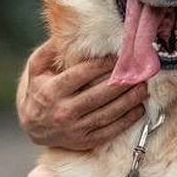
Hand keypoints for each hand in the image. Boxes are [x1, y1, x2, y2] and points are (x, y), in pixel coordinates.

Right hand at [18, 42, 147, 149]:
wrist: (33, 128)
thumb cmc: (39, 92)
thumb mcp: (36, 70)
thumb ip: (49, 52)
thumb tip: (66, 35)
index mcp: (51, 91)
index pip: (82, 75)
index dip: (102, 65)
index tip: (118, 58)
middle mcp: (63, 111)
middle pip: (99, 95)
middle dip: (122, 83)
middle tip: (139, 73)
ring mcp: (76, 128)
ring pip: (108, 113)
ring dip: (129, 101)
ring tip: (143, 88)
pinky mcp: (86, 141)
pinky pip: (111, 130)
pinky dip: (127, 120)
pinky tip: (139, 109)